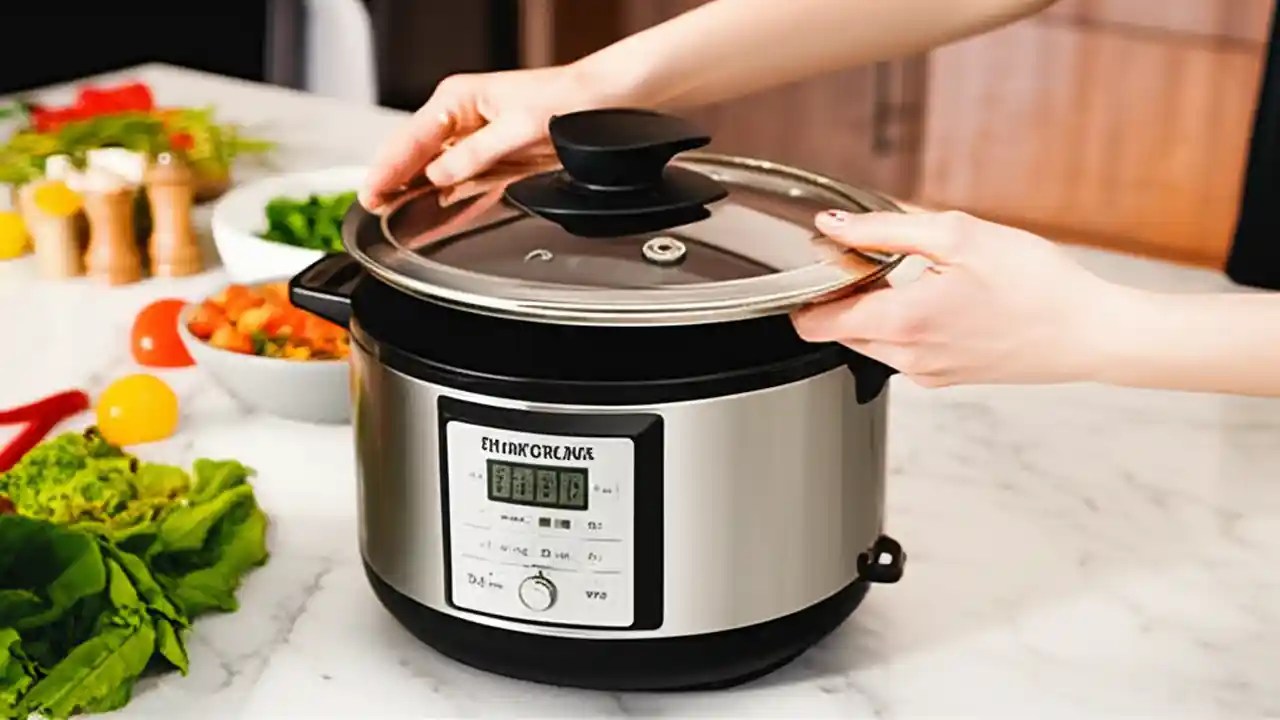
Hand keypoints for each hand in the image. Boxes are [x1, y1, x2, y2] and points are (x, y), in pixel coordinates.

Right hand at [360, 64, 616, 210]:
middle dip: (393, 181)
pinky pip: (462, 182)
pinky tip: (435, 215)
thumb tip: (438, 176)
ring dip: (416, 192)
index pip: (410, 140)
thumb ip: (476, 155)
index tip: (370, 195)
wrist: (607, 101)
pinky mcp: (495, 158)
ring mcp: (478, 139)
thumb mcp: (519, 128)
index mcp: (459, 100)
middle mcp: (463, 118)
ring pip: (435, 171)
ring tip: (392, 218)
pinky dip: (447, 199)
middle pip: (416, 156)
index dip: (387, 169)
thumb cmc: (569, 100)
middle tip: (372, 211)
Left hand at [792, 210, 1128, 387]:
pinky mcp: (947, 378)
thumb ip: (884, 228)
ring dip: (876, 309)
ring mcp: (927, 373)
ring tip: (915, 274)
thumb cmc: (1037, 283)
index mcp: (902, 323)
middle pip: (840, 330)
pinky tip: (942, 298)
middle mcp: (907, 358)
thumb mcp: (958, 235)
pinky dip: (905, 324)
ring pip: (871, 341)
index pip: (815, 321)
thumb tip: (832, 225)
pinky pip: (904, 351)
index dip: (807, 290)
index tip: (823, 260)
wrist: (1091, 333)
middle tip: (875, 257)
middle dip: (844, 295)